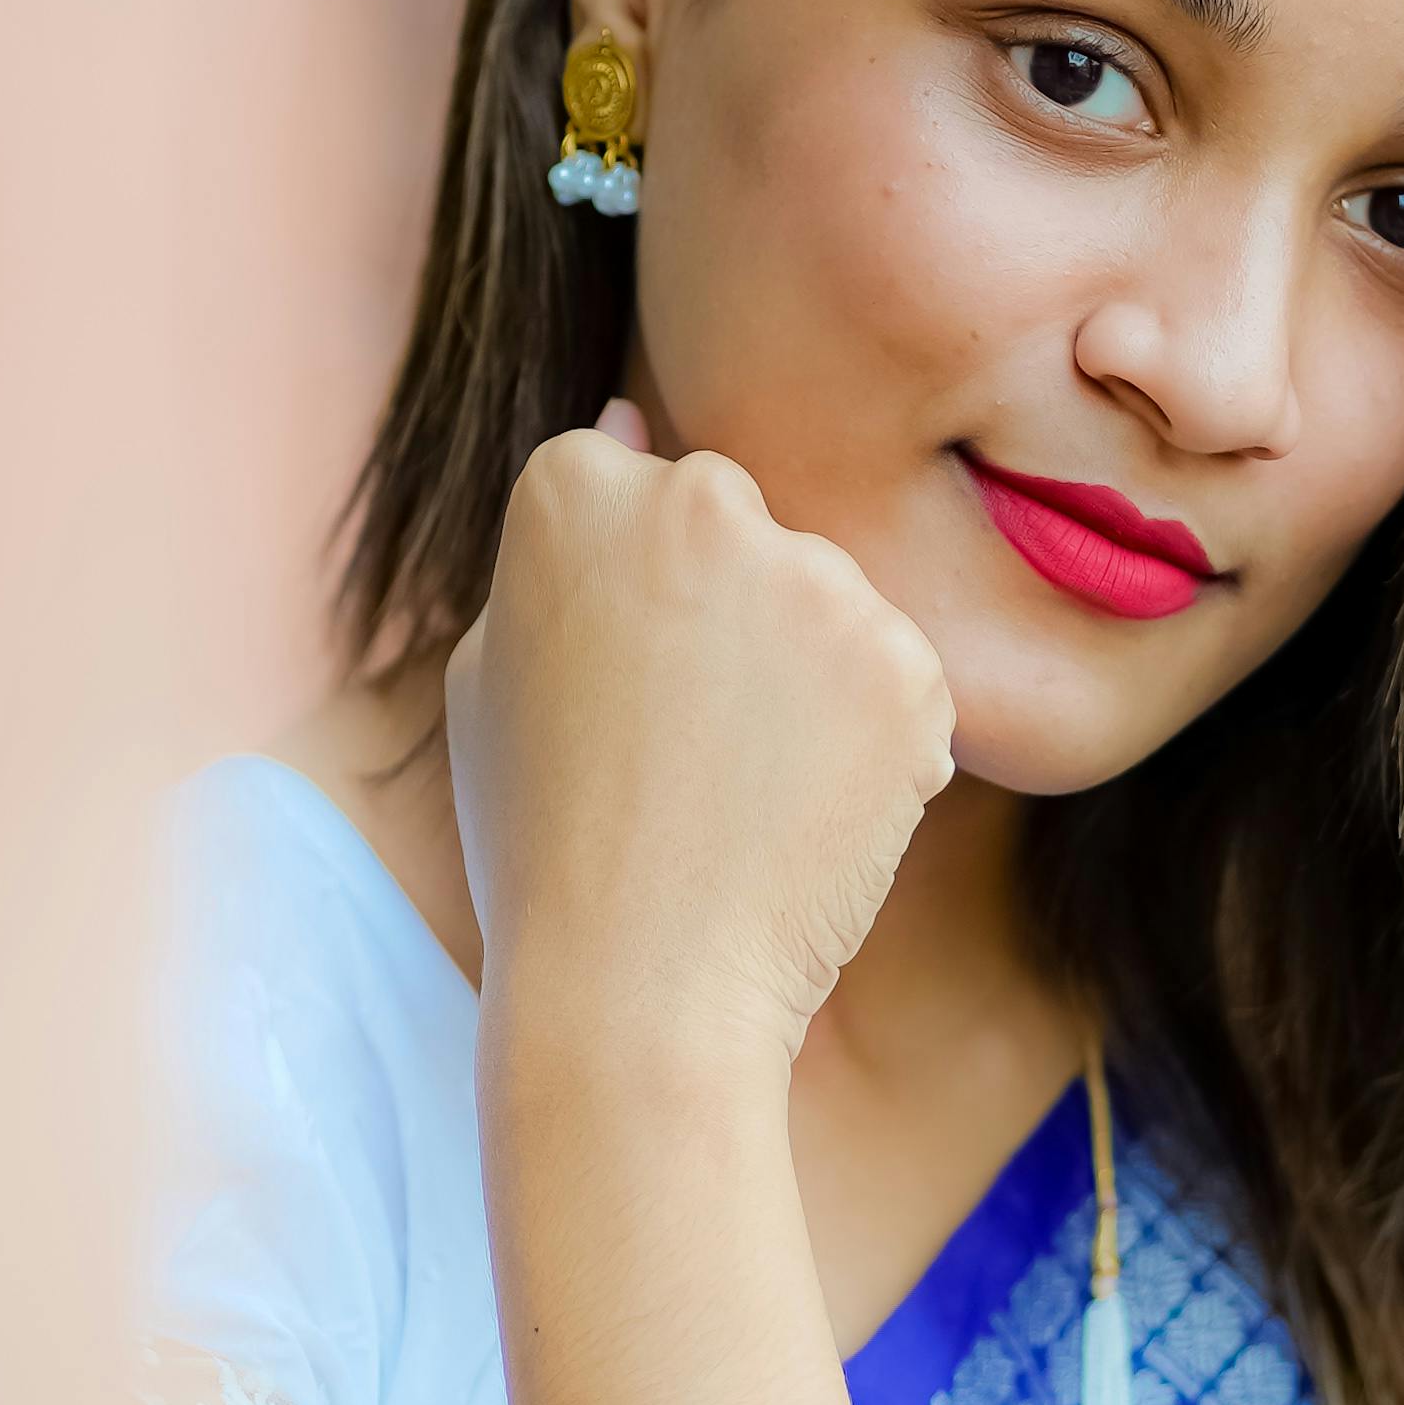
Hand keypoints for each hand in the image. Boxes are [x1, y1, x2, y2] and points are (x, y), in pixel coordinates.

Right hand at [444, 409, 956, 1076]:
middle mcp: (703, 503)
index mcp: (576, 488)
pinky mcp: (909, 664)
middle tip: (681, 748)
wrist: (638, 985)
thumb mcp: (493, 669)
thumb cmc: (540, 840)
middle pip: (739, 527)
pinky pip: (900, 681)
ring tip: (739, 794)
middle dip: (726, 614)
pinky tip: (805, 815)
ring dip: (805, 679)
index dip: (625, 598)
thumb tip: (630, 420)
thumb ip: (566, 541)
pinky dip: (872, 745)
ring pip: (828, 604)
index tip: (613, 685)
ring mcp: (818, 581)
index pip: (630, 482)